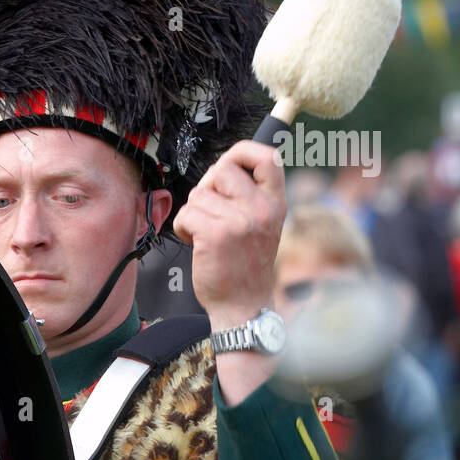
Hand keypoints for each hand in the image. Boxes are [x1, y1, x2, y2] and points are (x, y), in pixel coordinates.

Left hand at [174, 141, 286, 403]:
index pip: (268, 156)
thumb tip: (224, 165)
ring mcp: (239, 221)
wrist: (243, 307)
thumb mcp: (263, 225)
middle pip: (222, 168)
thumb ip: (252, 195)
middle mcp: (261, 209)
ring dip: (194, 212)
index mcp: (276, 203)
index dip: (243, 151)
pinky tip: (195, 243)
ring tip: (207, 234)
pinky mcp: (215, 235)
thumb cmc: (246, 265)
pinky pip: (186, 213)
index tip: (231, 163)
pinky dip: (183, 228)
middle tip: (213, 210)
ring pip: (199, 193)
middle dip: (209, 186)